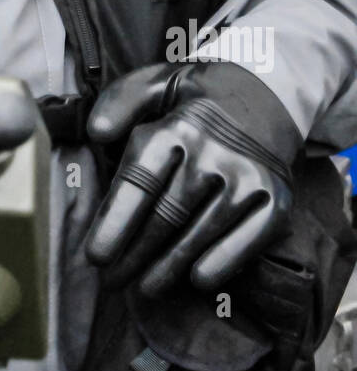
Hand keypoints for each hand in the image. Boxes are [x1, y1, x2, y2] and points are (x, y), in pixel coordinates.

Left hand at [84, 61, 300, 295]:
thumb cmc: (195, 99)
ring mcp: (246, 178)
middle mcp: (212, 154)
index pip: (137, 185)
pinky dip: (220, 264)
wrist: (266, 95)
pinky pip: (244, 243)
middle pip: (164, 218)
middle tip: (113, 280)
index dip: (114, 225)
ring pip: (198, 236)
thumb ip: (120, 102)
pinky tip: (197, 280)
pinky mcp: (275, 199)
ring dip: (168, 268)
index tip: (96, 257)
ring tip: (145, 287)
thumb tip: (96, 132)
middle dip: (134, 255)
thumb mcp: (155, 83)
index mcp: (175, 128)